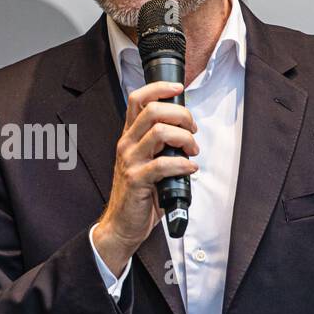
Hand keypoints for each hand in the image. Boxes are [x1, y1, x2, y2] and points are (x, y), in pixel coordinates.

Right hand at [93, 81, 199, 273]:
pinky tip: (189, 169)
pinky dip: (183, 164)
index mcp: (129, 136)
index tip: (178, 88)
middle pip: (153, 110)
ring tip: (192, 151)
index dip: (159, 88)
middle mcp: (127, 144)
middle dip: (181, 115)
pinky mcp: (137, 180)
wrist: (121, 225)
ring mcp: (130, 161)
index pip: (138, 99)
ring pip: (161, 132)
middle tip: (192, 130)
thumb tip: (188, 132)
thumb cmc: (139, 195)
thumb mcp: (147, 162)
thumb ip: (161, 146)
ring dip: (185, 139)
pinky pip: (164, 164)